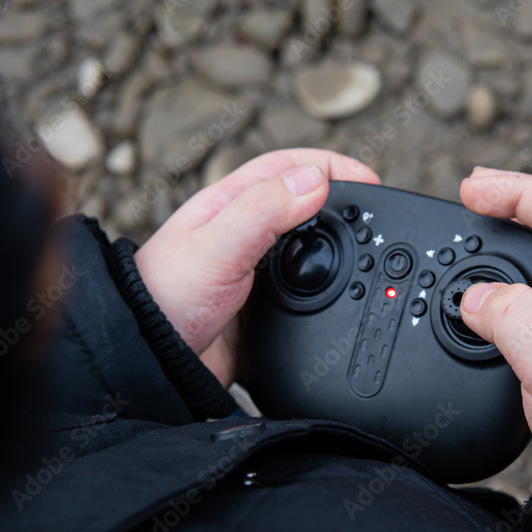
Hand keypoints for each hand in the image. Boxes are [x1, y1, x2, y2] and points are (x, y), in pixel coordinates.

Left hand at [134, 149, 380, 385]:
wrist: (151, 363)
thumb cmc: (166, 296)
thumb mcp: (219, 245)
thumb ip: (264, 211)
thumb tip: (315, 180)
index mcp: (231, 204)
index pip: (290, 168)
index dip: (333, 167)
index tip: (370, 180)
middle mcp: (245, 233)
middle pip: (307, 205)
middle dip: (345, 203)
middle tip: (379, 212)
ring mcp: (256, 273)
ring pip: (311, 250)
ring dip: (341, 247)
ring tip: (369, 249)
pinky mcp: (265, 310)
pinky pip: (308, 295)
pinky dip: (331, 291)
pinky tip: (344, 297)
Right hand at [458, 168, 531, 481]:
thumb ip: (512, 317)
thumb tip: (476, 299)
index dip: (521, 190)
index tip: (474, 189)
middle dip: (511, 208)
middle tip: (469, 200)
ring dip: (503, 250)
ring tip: (467, 243)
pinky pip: (529, 310)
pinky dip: (498, 296)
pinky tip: (475, 308)